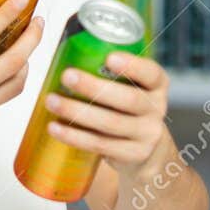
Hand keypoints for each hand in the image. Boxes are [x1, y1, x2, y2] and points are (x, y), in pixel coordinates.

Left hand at [41, 50, 169, 174]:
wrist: (146, 150)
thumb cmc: (127, 109)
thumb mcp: (130, 88)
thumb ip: (110, 74)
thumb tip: (66, 54)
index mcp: (157, 85)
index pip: (151, 73)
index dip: (132, 66)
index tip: (108, 57)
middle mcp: (156, 108)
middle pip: (128, 99)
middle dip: (95, 87)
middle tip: (67, 76)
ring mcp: (147, 134)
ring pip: (111, 123)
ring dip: (78, 111)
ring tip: (52, 101)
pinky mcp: (133, 154)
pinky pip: (100, 144)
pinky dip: (74, 136)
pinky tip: (55, 127)